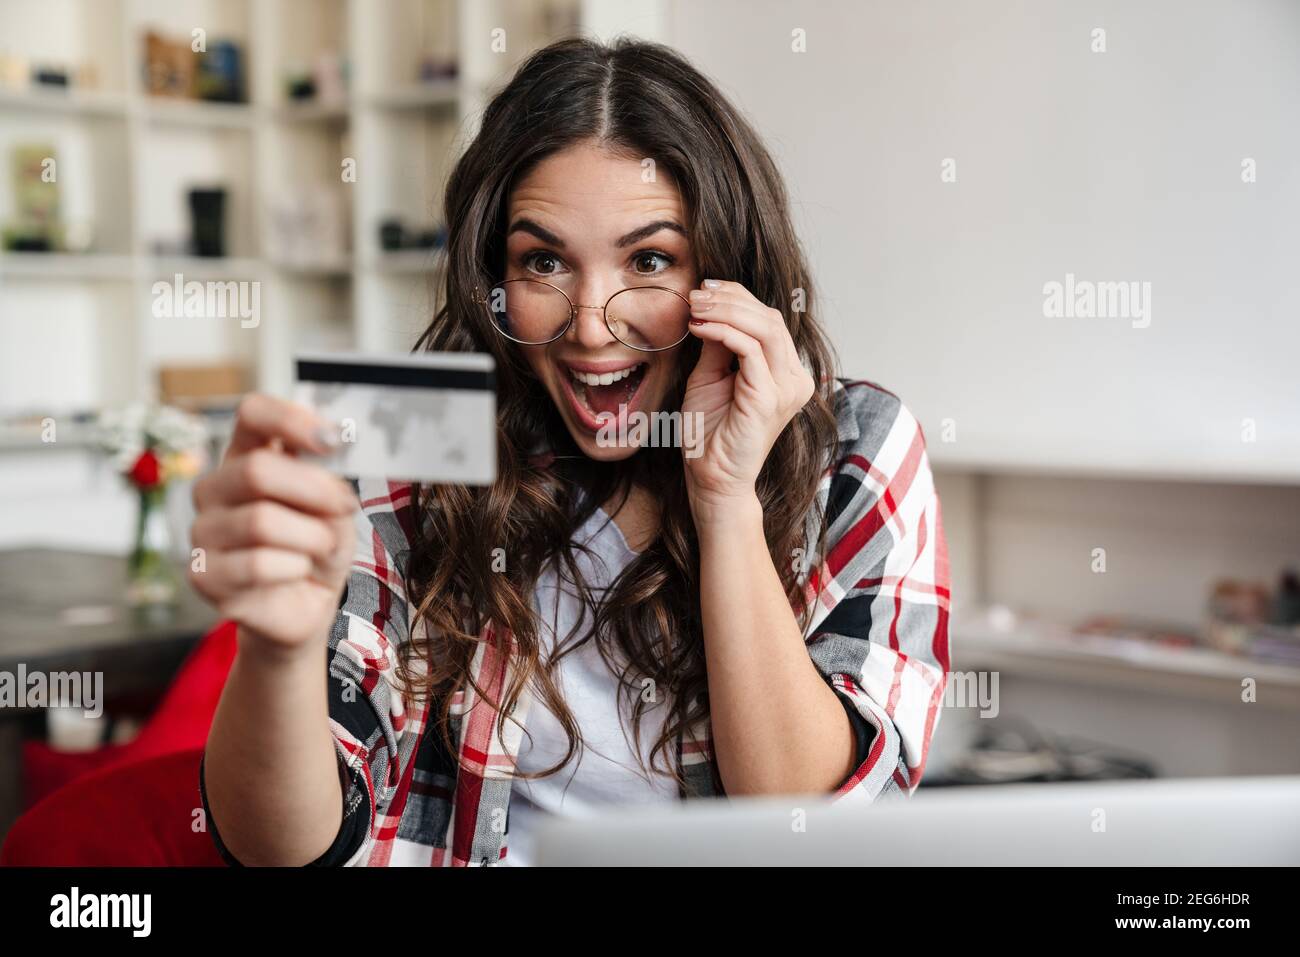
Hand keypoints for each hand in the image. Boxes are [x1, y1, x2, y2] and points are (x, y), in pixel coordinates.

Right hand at [188, 394, 358, 658]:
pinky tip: (298, 571)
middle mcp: (215, 488)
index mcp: (246, 456)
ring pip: (261, 522)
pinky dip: (295, 568)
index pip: (252, 414)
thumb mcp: (336, 506)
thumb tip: (333, 442)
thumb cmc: (318, 545)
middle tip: (343, 507)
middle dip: (314, 490)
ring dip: (311, 537)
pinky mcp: (203, 575)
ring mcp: (203, 531)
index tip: (333, 440)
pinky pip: (257, 565)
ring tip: (320, 547)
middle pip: (257, 471)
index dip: (290, 419)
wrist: (308, 604)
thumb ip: (330, 475)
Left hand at [681, 279, 814, 520]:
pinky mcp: (770, 399)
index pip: (769, 320)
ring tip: (695, 306)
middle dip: (730, 299)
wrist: (710, 478)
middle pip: (770, 318)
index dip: (738, 297)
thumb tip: (710, 308)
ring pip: (765, 329)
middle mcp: (794, 378)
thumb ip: (718, 345)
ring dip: (726, 311)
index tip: (704, 287)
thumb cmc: (710, 433)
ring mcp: (787, 389)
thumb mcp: (710, 377)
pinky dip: (723, 332)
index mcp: (785, 372)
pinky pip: (751, 351)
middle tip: (695, 294)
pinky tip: (700, 328)